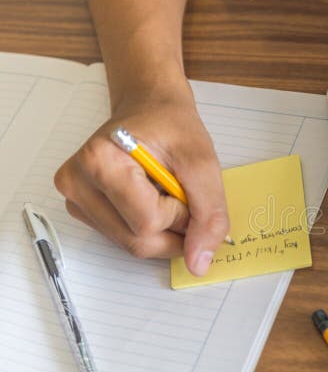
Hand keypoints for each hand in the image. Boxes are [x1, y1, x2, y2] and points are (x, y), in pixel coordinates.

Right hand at [54, 79, 229, 275]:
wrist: (151, 109)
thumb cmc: (172, 127)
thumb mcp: (203, 164)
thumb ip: (208, 214)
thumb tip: (200, 262)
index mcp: (100, 161)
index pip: (147, 221)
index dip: (181, 215)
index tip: (186, 190)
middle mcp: (77, 181)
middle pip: (136, 241)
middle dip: (173, 229)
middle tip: (182, 197)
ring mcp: (75, 198)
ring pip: (130, 245)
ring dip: (163, 230)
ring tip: (165, 194)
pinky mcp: (81, 209)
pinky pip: (123, 239)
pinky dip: (148, 228)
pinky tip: (150, 200)